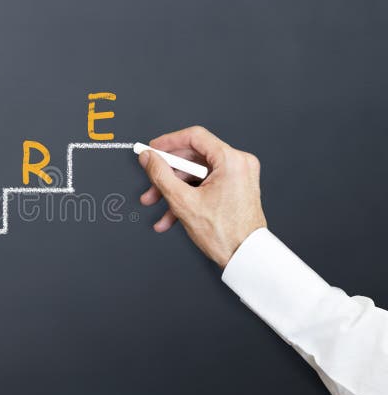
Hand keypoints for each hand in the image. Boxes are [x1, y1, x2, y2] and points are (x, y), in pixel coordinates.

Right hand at [138, 126, 266, 267]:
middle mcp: (239, 164)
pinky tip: (170, 216)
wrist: (245, 257)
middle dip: (167, 174)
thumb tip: (148, 157)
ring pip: (196, 174)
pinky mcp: (235, 187)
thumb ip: (160, 175)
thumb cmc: (225, 234)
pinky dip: (187, 196)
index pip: (194, 137)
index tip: (152, 149)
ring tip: (156, 205)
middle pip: (193, 158)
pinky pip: (205, 184)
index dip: (168, 142)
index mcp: (231, 161)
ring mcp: (239, 176)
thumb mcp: (183, 201)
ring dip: (174, 189)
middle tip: (150, 182)